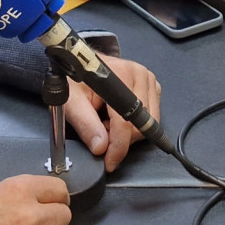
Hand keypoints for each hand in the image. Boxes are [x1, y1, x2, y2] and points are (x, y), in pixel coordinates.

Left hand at [64, 55, 161, 170]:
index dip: (118, 146)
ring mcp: (149, 79)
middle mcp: (139, 75)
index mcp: (121, 75)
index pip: (125, 121)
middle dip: (121, 138)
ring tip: (107, 122)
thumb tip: (101, 148)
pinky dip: (135, 123)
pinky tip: (118, 116)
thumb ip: (86, 125)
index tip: (110, 161)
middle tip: (101, 132)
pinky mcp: (153, 86)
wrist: (82, 63)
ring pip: (148, 123)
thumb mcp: (72, 102)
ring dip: (128, 132)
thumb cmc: (76, 79)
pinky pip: (152, 116)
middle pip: (140, 125)